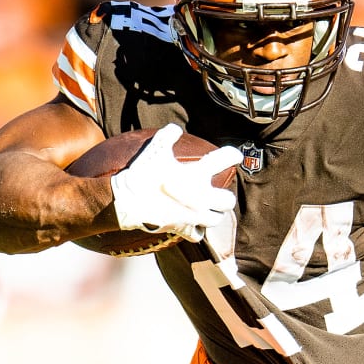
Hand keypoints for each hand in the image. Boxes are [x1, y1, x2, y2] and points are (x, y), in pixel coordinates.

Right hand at [109, 123, 240, 239]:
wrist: (128, 201)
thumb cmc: (142, 174)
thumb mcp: (154, 150)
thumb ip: (167, 136)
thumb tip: (175, 128)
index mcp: (197, 174)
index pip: (225, 159)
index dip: (233, 155)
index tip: (235, 156)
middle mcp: (201, 196)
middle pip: (228, 200)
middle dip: (226, 196)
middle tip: (219, 192)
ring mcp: (194, 215)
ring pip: (216, 219)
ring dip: (214, 213)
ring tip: (209, 208)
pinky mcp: (184, 228)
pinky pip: (198, 234)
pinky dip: (197, 230)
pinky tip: (192, 223)